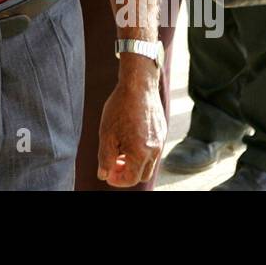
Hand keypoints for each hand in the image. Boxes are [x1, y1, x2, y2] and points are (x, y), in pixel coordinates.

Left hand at [97, 63, 165, 186]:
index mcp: (141, 153)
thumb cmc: (119, 108)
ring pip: (149, 163)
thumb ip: (105, 158)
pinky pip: (153, 149)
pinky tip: (129, 136)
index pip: (130, 179)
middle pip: (142, 175)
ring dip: (134, 162)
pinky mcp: (162, 132)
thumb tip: (103, 175)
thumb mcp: (106, 134)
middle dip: (127, 173)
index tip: (106, 172)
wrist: (138, 85)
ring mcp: (161, 141)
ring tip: (120, 149)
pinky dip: (141, 151)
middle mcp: (155, 150)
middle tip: (113, 163)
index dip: (116, 179)